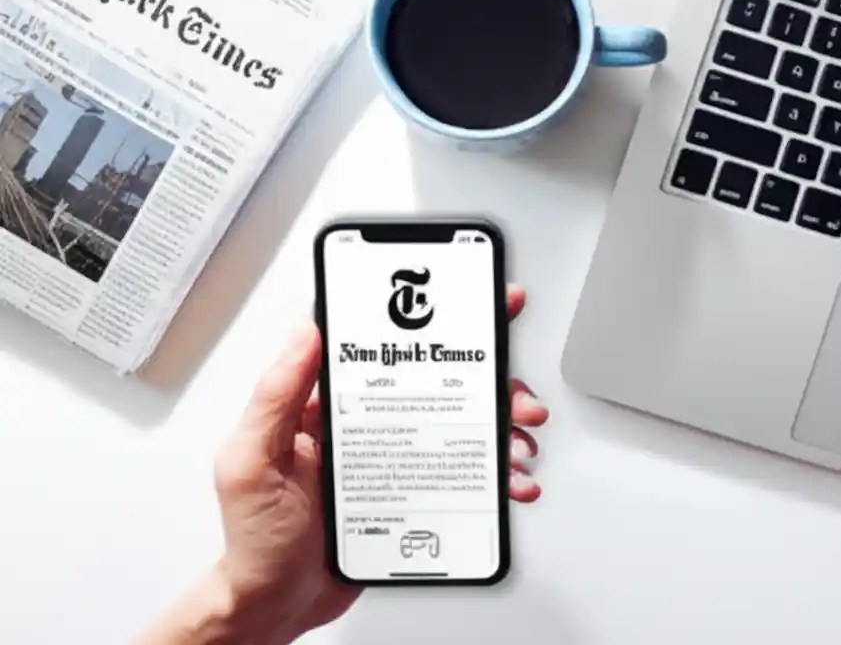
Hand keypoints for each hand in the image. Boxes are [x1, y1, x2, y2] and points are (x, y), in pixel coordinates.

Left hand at [137, 285, 546, 644]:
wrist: (276, 604)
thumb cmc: (255, 538)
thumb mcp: (252, 460)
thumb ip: (276, 396)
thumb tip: (304, 333)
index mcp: (329, 408)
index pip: (384, 351)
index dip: (429, 326)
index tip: (470, 308)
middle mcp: (368, 428)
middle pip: (440, 388)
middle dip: (489, 384)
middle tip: (514, 395)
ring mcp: (394, 461)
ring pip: (461, 429)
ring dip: (500, 429)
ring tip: (516, 443)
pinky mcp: (413, 495)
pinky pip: (462, 477)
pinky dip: (494, 477)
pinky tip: (508, 481)